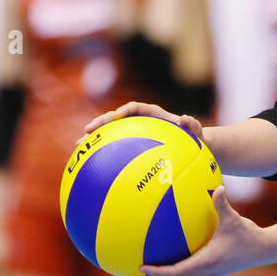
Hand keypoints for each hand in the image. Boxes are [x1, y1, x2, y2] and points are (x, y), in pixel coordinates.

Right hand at [79, 101, 204, 148]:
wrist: (194, 151)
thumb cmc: (196, 141)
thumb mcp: (198, 134)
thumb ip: (194, 125)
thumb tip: (186, 118)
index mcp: (154, 115)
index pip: (136, 108)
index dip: (124, 110)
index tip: (116, 116)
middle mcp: (141, 123)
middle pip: (116, 119)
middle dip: (100, 123)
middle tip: (87, 131)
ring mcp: (134, 135)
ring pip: (111, 134)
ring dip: (95, 139)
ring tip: (79, 147)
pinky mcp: (131, 148)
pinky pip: (115, 150)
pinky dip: (102, 155)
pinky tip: (90, 168)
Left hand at [128, 186, 274, 275]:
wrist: (264, 251)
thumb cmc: (247, 235)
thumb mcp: (234, 219)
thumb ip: (223, 204)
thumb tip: (218, 187)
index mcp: (206, 263)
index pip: (177, 271)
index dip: (158, 271)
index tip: (141, 267)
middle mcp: (204, 273)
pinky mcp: (209, 275)